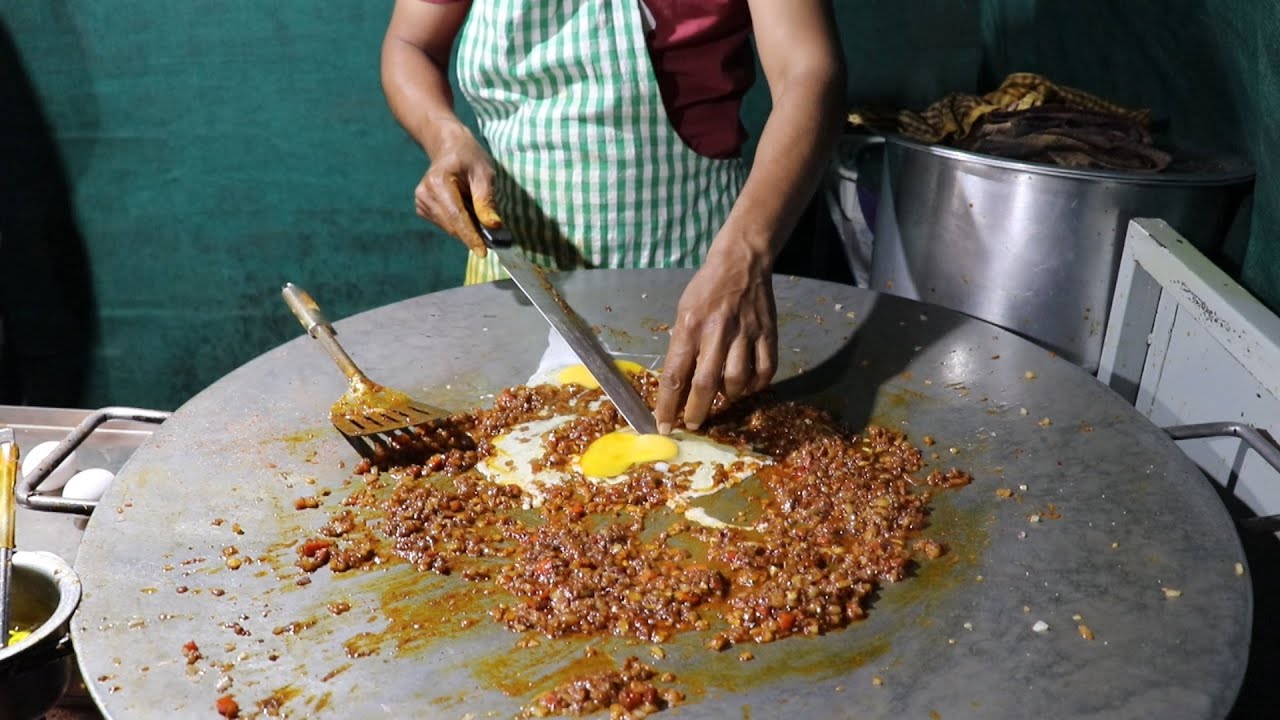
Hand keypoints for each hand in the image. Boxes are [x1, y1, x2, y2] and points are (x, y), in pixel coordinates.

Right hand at [413, 129, 501, 254]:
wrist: (448, 146)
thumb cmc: (469, 157)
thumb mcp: (484, 173)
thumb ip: (486, 200)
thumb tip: (492, 225)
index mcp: (438, 182)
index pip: (456, 216)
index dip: (471, 236)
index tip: (483, 252)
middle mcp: (425, 194)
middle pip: (452, 225)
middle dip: (473, 234)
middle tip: (494, 235)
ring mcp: (421, 202)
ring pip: (450, 228)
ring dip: (468, 228)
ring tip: (478, 210)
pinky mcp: (423, 209)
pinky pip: (446, 225)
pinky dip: (460, 224)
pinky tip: (465, 208)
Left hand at [654, 240, 777, 432]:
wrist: (742, 262)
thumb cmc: (706, 289)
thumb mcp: (684, 312)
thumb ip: (682, 347)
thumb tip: (679, 385)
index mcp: (690, 326)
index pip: (675, 374)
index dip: (668, 404)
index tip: (663, 424)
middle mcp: (717, 331)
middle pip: (706, 383)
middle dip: (696, 411)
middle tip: (692, 424)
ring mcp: (746, 333)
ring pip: (738, 381)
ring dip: (728, 396)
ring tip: (723, 395)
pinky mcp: (768, 333)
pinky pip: (765, 371)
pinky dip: (755, 386)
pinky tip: (747, 386)